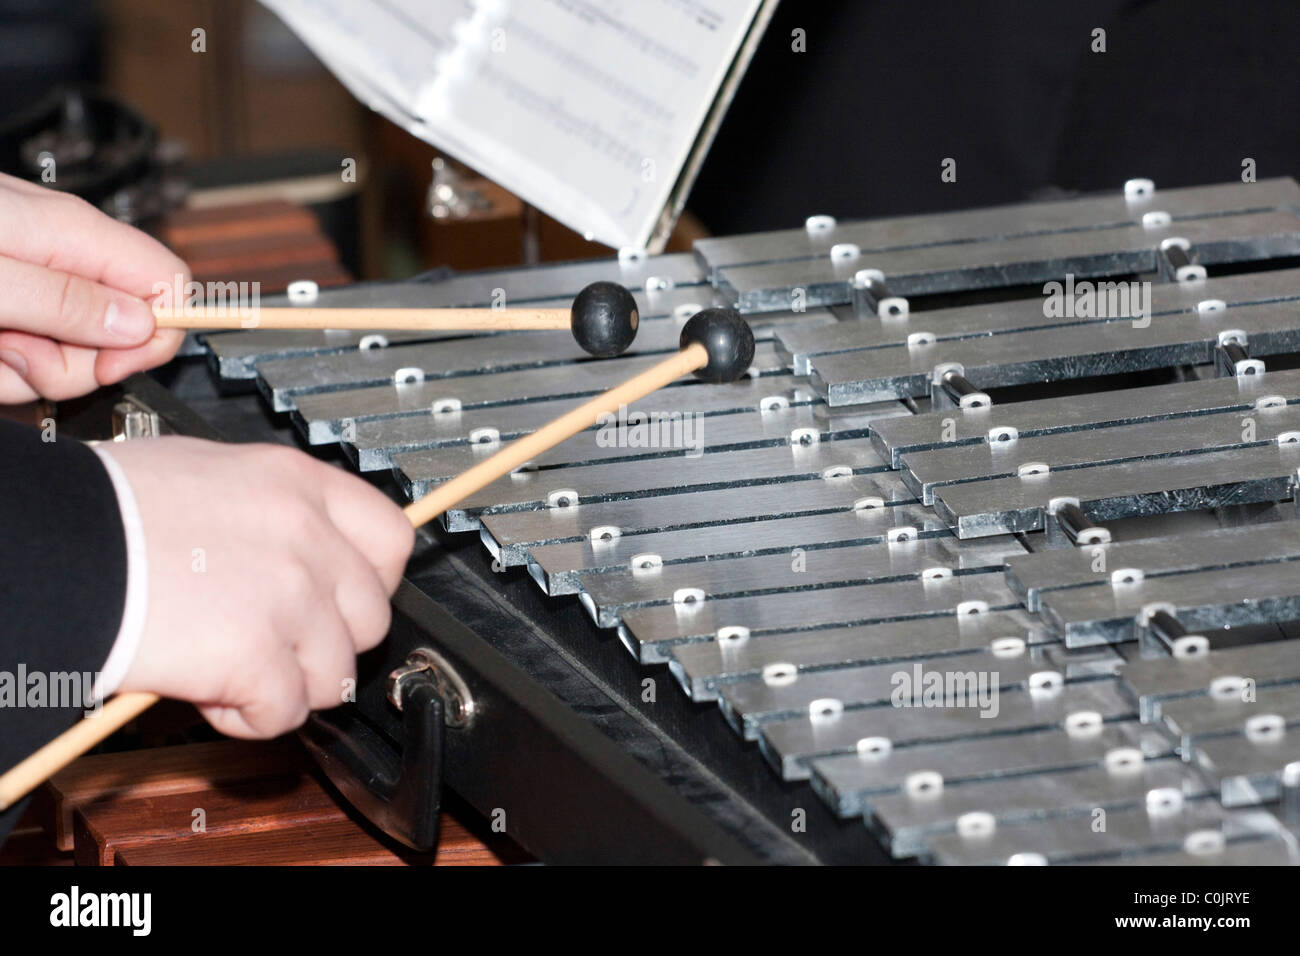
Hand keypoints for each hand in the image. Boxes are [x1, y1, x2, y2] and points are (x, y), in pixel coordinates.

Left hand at [0, 172, 188, 402]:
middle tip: (14, 350)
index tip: (112, 365)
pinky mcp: (9, 299)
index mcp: (74, 233)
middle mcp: (62, 254)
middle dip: (72, 364)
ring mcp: (33, 279)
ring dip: (24, 369)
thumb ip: (65, 302)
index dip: (157, 337)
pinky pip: (28, 353)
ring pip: (69, 353)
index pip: (172, 286)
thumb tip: (139, 325)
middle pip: (119, 334)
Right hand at [104, 438, 413, 737]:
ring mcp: (290, 597)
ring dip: (286, 684)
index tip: (342, 600)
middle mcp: (306, 537)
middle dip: (324, 643)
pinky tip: (207, 688)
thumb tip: (296, 548)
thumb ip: (270, 511)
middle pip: (370, 618)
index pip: (392, 539)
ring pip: (336, 674)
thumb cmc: (107, 510)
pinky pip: (286, 712)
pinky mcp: (258, 655)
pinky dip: (247, 716)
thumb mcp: (209, 475)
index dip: (371, 582)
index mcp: (296, 485)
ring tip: (229, 666)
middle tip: (272, 644)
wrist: (57, 546)